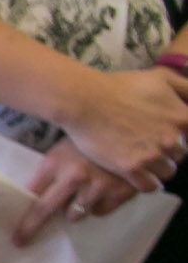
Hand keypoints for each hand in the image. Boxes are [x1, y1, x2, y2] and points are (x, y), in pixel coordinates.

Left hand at [15, 140, 147, 243]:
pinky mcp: (118, 193)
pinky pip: (99, 212)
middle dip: (31, 228)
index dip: (21, 213)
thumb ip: (51, 172)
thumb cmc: (91, 141)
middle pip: (45, 210)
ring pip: (75, 215)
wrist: (133, 135)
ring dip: (75, 208)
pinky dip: (98, 205)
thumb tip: (33, 199)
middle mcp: (74, 176)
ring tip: (84, 191)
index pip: (31, 193)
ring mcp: (98, 186)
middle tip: (21, 240)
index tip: (14, 231)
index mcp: (56, 162)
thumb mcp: (65, 149)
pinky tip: (103, 189)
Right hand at [53, 63, 187, 187]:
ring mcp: (152, 155)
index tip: (163, 132)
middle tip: (148, 143)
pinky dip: (146, 182)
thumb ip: (185, 89)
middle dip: (168, 151)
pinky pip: (150, 186)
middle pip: (180, 155)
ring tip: (141, 159)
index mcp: (183, 118)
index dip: (179, 135)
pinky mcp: (132, 168)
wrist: (85, 100)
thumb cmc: (121, 86)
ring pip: (167, 172)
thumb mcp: (161, 77)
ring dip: (157, 167)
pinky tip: (136, 174)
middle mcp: (172, 139)